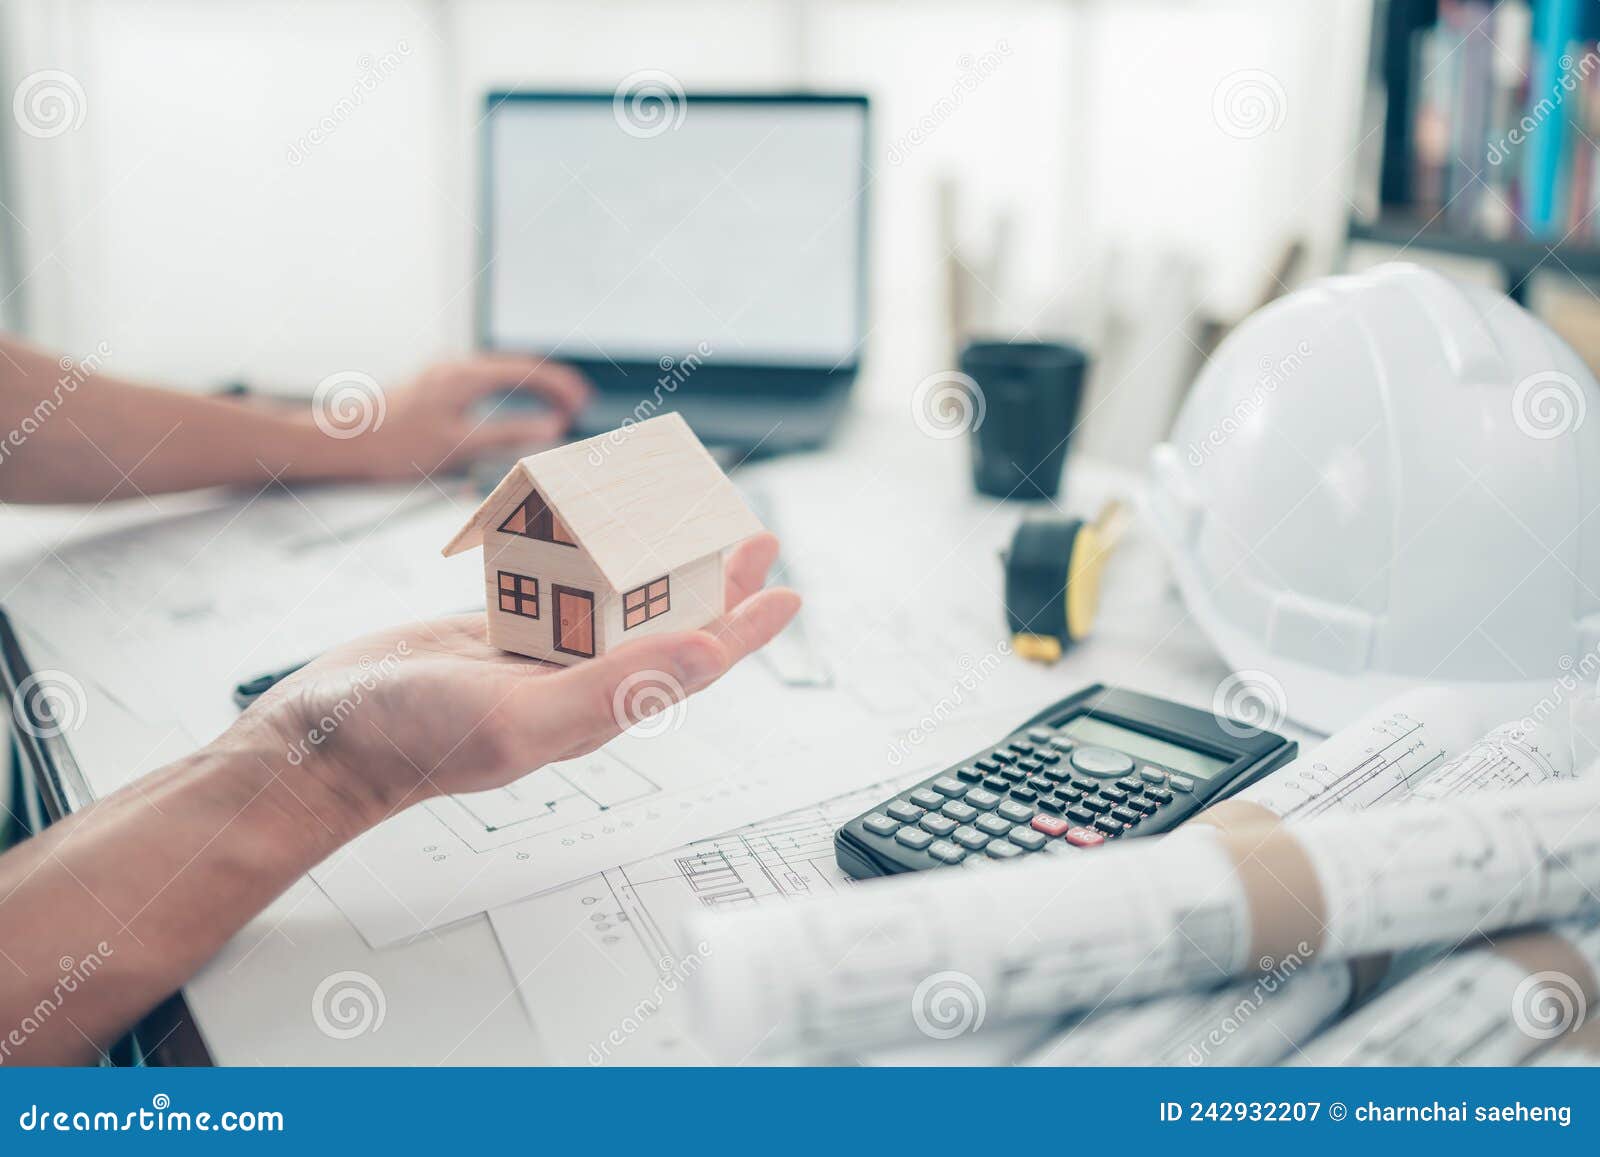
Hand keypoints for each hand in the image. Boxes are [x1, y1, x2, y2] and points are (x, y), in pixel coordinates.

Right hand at [238, 534, 797, 827]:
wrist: (323, 737)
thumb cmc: (413, 741)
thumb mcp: (525, 715)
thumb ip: (618, 688)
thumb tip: (710, 658)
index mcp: (598, 705)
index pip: (694, 662)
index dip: (745, 628)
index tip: (787, 590)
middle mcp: (576, 680)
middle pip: (667, 624)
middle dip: (715, 583)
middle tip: (751, 534)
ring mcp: (535, 656)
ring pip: (615, 602)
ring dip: (656, 564)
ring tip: (690, 524)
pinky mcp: (494, 632)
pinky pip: (557, 586)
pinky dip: (586, 555)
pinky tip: (601, 533)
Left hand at [344, 355, 590, 479]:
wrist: (344, 440)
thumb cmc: (396, 445)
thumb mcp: (459, 445)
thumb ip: (509, 436)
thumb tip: (552, 429)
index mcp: (465, 377)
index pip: (526, 372)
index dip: (559, 386)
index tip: (582, 402)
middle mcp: (456, 367)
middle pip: (517, 366)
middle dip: (552, 384)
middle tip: (579, 404)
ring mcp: (445, 372)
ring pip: (502, 371)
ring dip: (532, 387)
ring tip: (557, 405)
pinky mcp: (437, 383)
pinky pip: (486, 379)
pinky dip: (511, 390)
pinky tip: (517, 404)